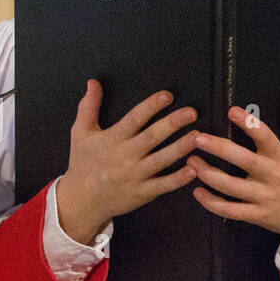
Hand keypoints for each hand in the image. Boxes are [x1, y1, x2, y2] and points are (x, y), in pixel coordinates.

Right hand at [56, 80, 198, 243]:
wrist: (82, 198)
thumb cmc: (83, 162)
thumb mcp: (80, 131)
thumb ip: (88, 106)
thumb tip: (93, 82)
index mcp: (112, 138)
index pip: (134, 118)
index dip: (151, 106)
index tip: (167, 95)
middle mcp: (125, 155)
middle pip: (152, 136)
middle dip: (172, 123)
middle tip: (191, 112)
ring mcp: (135, 175)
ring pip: (162, 159)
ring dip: (181, 147)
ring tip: (199, 136)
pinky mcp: (143, 192)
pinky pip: (164, 184)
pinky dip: (178, 178)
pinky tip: (194, 169)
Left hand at [188, 96, 279, 242]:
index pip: (266, 137)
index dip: (249, 124)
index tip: (232, 110)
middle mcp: (272, 176)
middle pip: (244, 160)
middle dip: (219, 148)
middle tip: (197, 138)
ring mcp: (264, 197)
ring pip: (232, 187)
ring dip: (209, 174)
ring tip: (190, 161)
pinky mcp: (257, 215)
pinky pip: (230, 211)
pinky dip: (212, 203)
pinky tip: (196, 191)